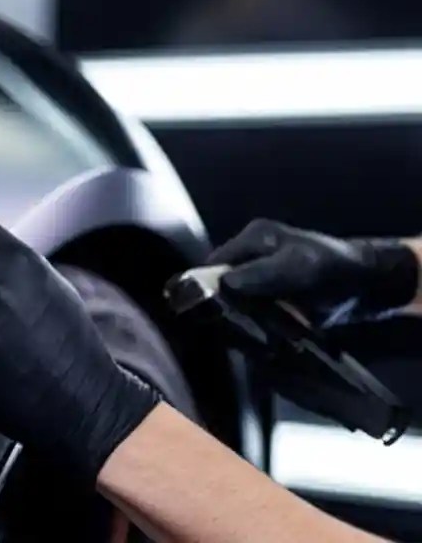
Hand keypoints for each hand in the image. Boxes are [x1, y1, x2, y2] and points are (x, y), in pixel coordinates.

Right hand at [210, 219, 418, 325]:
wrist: (371, 287)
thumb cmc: (338, 268)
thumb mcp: (302, 266)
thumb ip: (264, 274)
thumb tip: (225, 285)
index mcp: (252, 239)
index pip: (211, 265)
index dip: (204, 287)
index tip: (207, 311)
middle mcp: (250, 257)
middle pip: (218, 285)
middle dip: (222, 306)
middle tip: (231, 326)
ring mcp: (259, 280)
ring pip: (232, 303)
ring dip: (238, 321)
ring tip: (246, 334)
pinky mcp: (269, 301)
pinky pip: (248, 315)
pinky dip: (251, 328)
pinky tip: (256, 337)